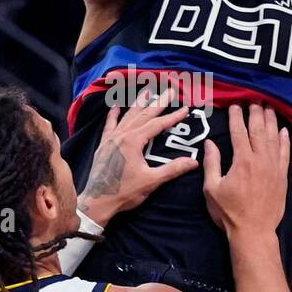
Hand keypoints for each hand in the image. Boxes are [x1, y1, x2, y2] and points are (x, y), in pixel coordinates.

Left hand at [78, 88, 198, 225]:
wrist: (98, 201)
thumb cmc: (124, 192)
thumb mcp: (151, 181)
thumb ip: (172, 169)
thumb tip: (193, 162)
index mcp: (134, 141)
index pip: (158, 124)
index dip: (173, 117)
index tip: (185, 109)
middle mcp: (122, 135)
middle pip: (144, 114)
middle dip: (159, 102)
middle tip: (170, 90)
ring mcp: (111, 139)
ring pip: (128, 116)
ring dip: (139, 104)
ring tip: (147, 92)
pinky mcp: (104, 145)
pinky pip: (110, 125)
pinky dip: (114, 115)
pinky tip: (116, 107)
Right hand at [202, 105, 289, 240]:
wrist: (254, 231)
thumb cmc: (229, 212)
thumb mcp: (211, 189)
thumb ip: (211, 164)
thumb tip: (209, 143)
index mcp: (242, 161)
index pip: (239, 132)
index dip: (236, 117)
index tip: (234, 106)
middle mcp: (260, 160)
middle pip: (259, 130)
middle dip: (256, 113)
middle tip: (254, 100)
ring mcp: (274, 168)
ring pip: (273, 138)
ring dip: (271, 122)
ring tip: (269, 108)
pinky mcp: (282, 177)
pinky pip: (285, 154)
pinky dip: (285, 141)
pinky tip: (284, 131)